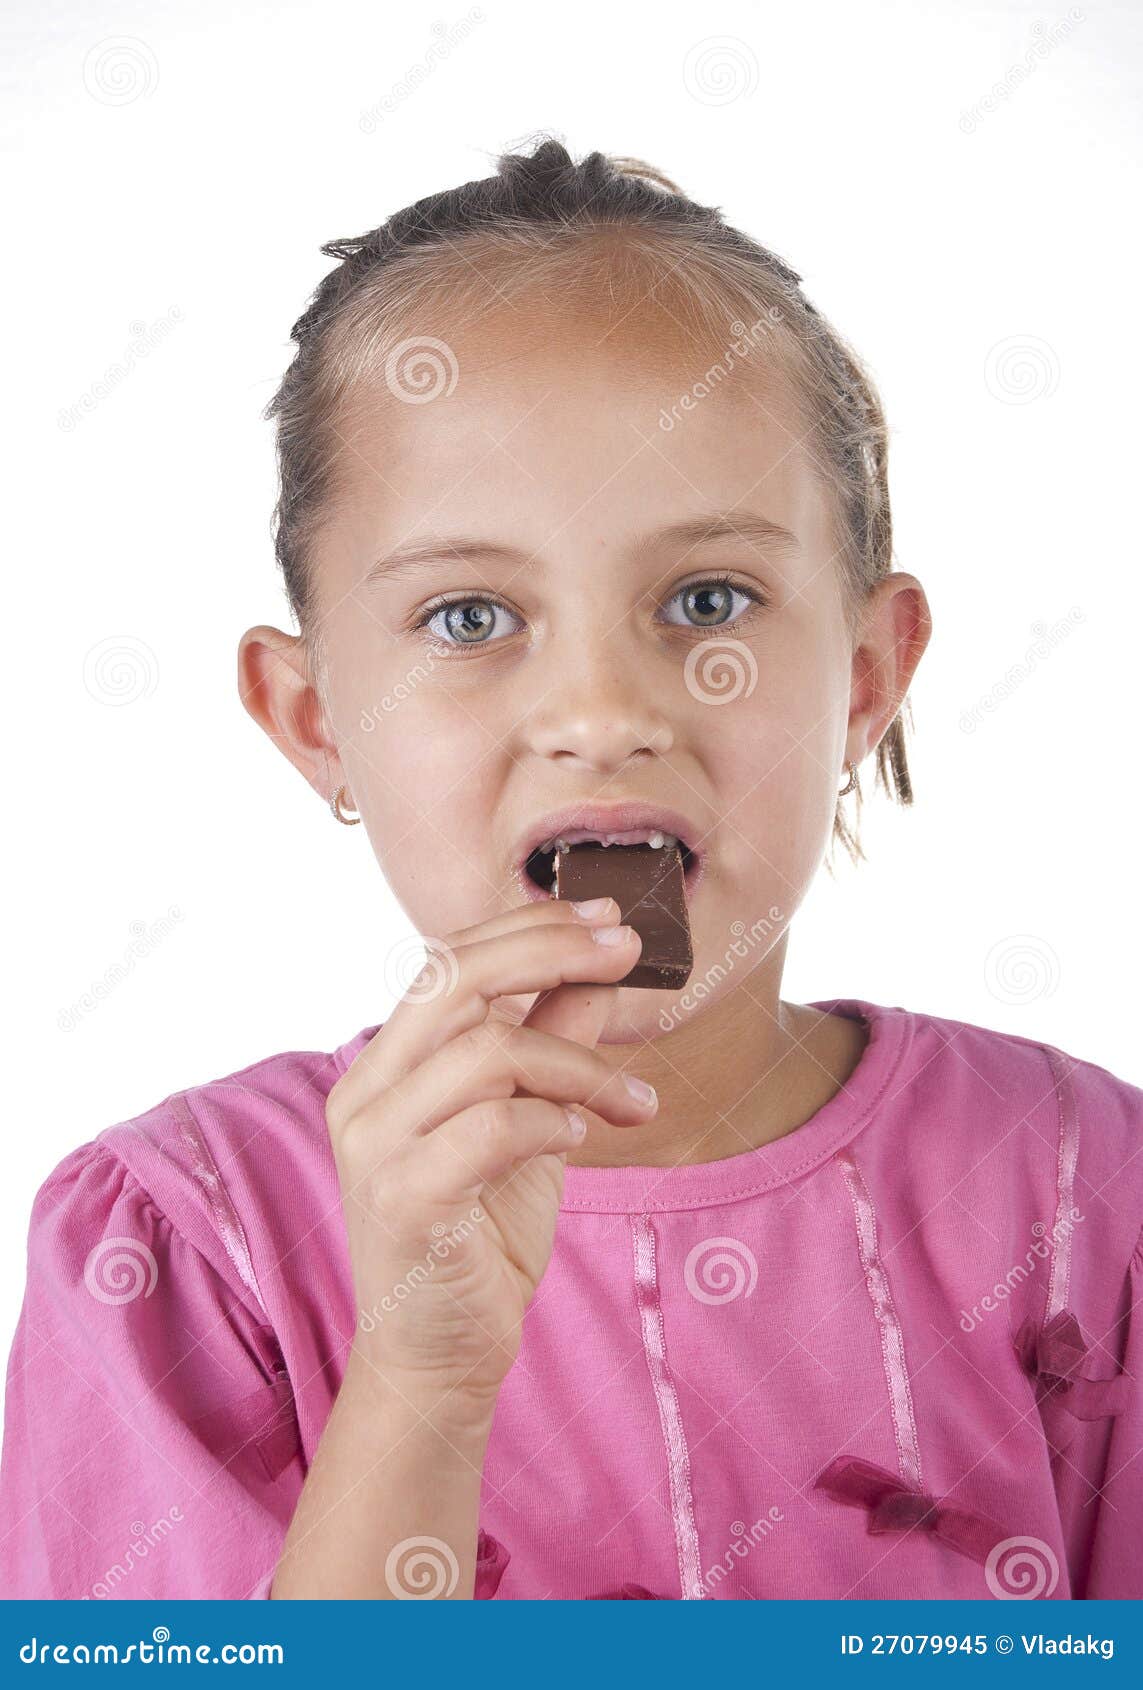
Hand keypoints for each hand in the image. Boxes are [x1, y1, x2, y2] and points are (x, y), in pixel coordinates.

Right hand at [326, 899, 656, 1407]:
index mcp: (385, 1065)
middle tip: (629, 950)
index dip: (529, 927)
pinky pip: (492, 1127)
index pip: (447, 961)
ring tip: (632, 1101)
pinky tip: (582, 1136)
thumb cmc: (479, 1236)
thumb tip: (599, 966)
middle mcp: (363, 1093)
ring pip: (484, 1050)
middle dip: (551, 951)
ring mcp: (374, 1145)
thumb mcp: (527, 1123)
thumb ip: (549, 1043)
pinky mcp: (402, 1199)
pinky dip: (552, 1119)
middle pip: (455, 980)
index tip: (608, 919)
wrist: (440, 1357)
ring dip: (578, 1064)